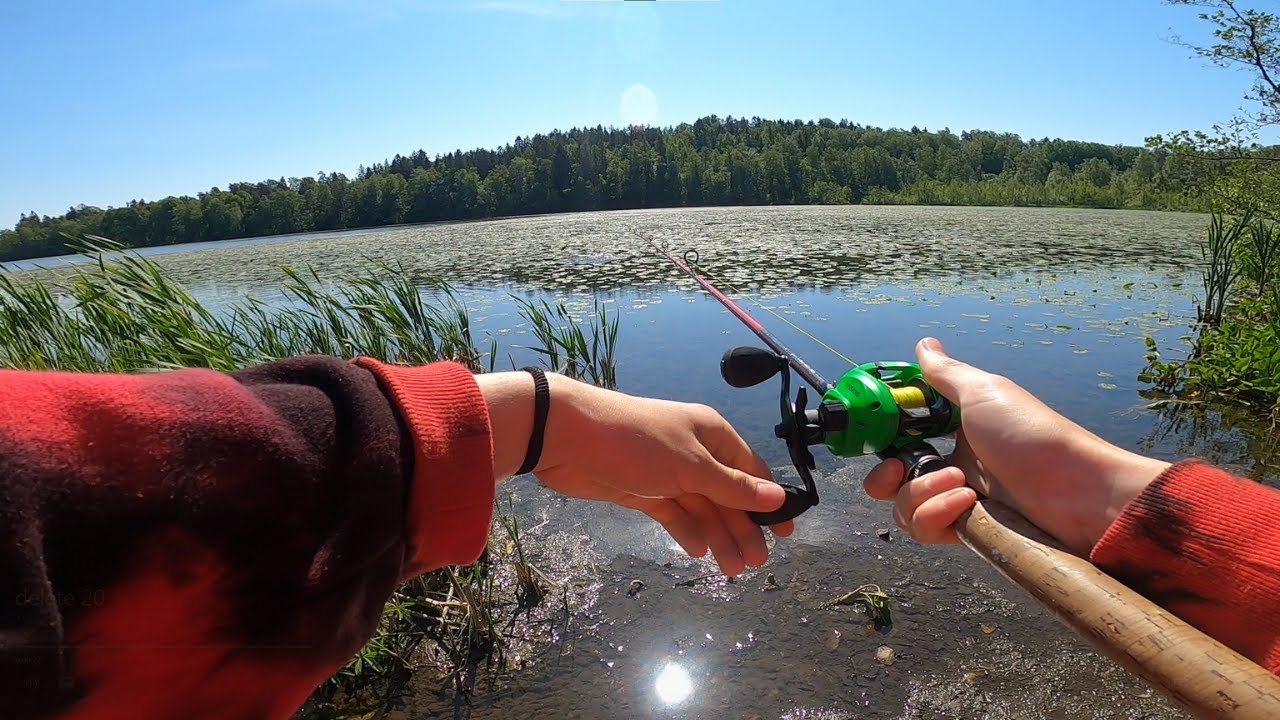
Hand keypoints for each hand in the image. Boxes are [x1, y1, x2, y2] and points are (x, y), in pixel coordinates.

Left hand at [529, 375, 792, 575]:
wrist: (569, 437)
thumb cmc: (638, 443)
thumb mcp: (692, 466)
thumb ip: (733, 487)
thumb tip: (779, 497)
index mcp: (712, 435)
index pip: (750, 471)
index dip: (769, 501)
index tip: (787, 532)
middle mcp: (694, 452)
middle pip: (727, 495)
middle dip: (743, 527)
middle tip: (756, 564)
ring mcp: (667, 473)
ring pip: (701, 508)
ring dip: (717, 536)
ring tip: (730, 570)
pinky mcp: (643, 491)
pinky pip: (674, 514)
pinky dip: (687, 531)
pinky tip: (698, 551)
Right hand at [862, 338, 1169, 555]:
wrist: (1079, 495)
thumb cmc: (1033, 435)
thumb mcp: (984, 393)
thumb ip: (945, 374)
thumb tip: (923, 345)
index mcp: (954, 429)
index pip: (900, 435)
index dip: (881, 436)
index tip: (872, 433)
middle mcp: (952, 464)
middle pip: (891, 478)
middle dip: (884, 476)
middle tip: (895, 471)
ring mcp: (958, 500)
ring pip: (904, 505)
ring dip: (922, 493)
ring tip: (961, 484)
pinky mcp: (967, 532)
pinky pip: (926, 527)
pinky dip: (937, 515)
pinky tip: (966, 504)